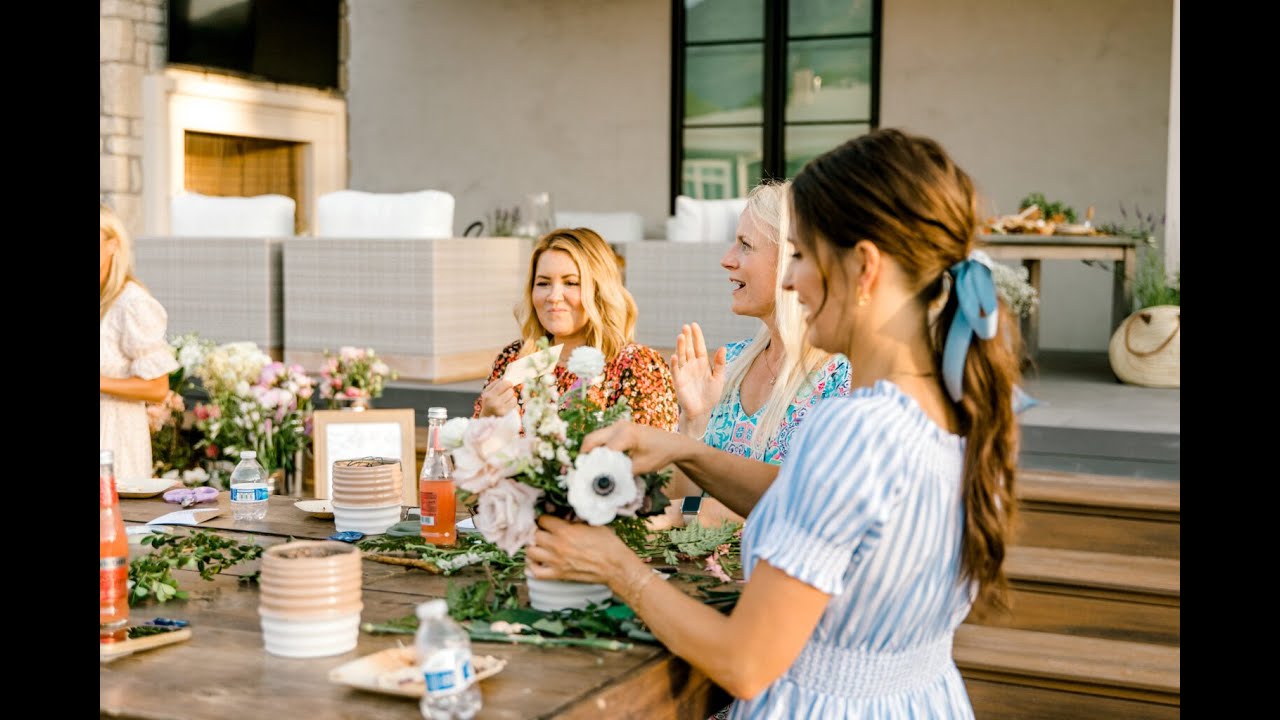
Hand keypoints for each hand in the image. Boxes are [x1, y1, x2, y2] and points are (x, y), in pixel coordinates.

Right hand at [477, 378, 517, 416]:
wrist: (486, 421)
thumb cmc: (488, 404)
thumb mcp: (487, 393)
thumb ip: (495, 384)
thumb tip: (505, 377)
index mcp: (489, 396)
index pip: (505, 384)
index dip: (508, 383)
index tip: (508, 385)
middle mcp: (495, 404)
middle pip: (511, 391)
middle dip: (509, 392)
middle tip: (504, 396)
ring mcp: (502, 411)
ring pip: (515, 399)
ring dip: (512, 400)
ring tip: (505, 403)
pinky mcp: (508, 417)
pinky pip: (517, 407)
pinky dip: (514, 407)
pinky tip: (508, 410)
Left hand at [526, 515, 634, 584]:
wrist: (614, 566)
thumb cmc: (607, 544)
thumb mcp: (592, 524)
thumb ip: (575, 520)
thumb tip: (565, 516)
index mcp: (565, 531)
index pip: (543, 520)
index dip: (545, 518)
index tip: (548, 519)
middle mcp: (557, 546)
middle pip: (534, 535)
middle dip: (538, 531)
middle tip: (544, 531)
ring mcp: (556, 561)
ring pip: (531, 552)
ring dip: (534, 547)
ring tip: (539, 545)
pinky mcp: (559, 574)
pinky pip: (536, 572)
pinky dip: (532, 567)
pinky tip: (536, 561)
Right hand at [580, 421, 695, 473]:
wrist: (672, 443)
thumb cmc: (659, 455)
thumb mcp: (641, 467)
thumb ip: (622, 474)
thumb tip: (604, 482)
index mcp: (625, 435)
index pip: (602, 452)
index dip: (594, 466)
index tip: (588, 479)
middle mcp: (618, 426)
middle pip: (591, 439)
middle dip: (585, 456)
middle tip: (583, 472)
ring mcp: (617, 425)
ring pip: (595, 437)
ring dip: (591, 452)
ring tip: (591, 468)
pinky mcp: (619, 427)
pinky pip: (602, 437)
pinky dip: (598, 448)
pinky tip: (601, 461)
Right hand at [670, 323, 726, 433]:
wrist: (702, 410)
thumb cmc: (711, 394)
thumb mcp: (719, 378)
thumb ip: (720, 364)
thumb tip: (723, 348)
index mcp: (703, 363)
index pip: (699, 346)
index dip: (697, 336)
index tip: (694, 325)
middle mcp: (692, 365)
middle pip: (688, 348)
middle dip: (687, 338)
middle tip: (685, 326)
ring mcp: (684, 372)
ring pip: (681, 356)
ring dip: (680, 347)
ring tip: (681, 336)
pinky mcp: (678, 381)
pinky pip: (676, 371)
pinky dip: (675, 364)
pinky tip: (675, 356)